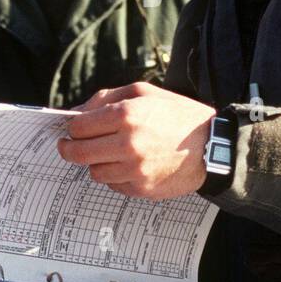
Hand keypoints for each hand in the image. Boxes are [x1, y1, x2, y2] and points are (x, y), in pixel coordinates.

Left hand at [58, 82, 215, 199]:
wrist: (211, 145)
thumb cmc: (177, 115)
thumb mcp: (144, 92)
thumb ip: (106, 98)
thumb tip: (76, 112)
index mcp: (126, 115)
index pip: (78, 127)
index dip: (72, 127)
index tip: (73, 129)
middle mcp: (127, 144)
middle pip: (77, 153)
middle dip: (69, 148)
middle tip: (68, 146)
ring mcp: (134, 170)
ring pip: (94, 171)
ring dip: (96, 162)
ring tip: (110, 153)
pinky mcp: (141, 189)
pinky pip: (113, 185)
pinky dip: (115, 176)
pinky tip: (129, 165)